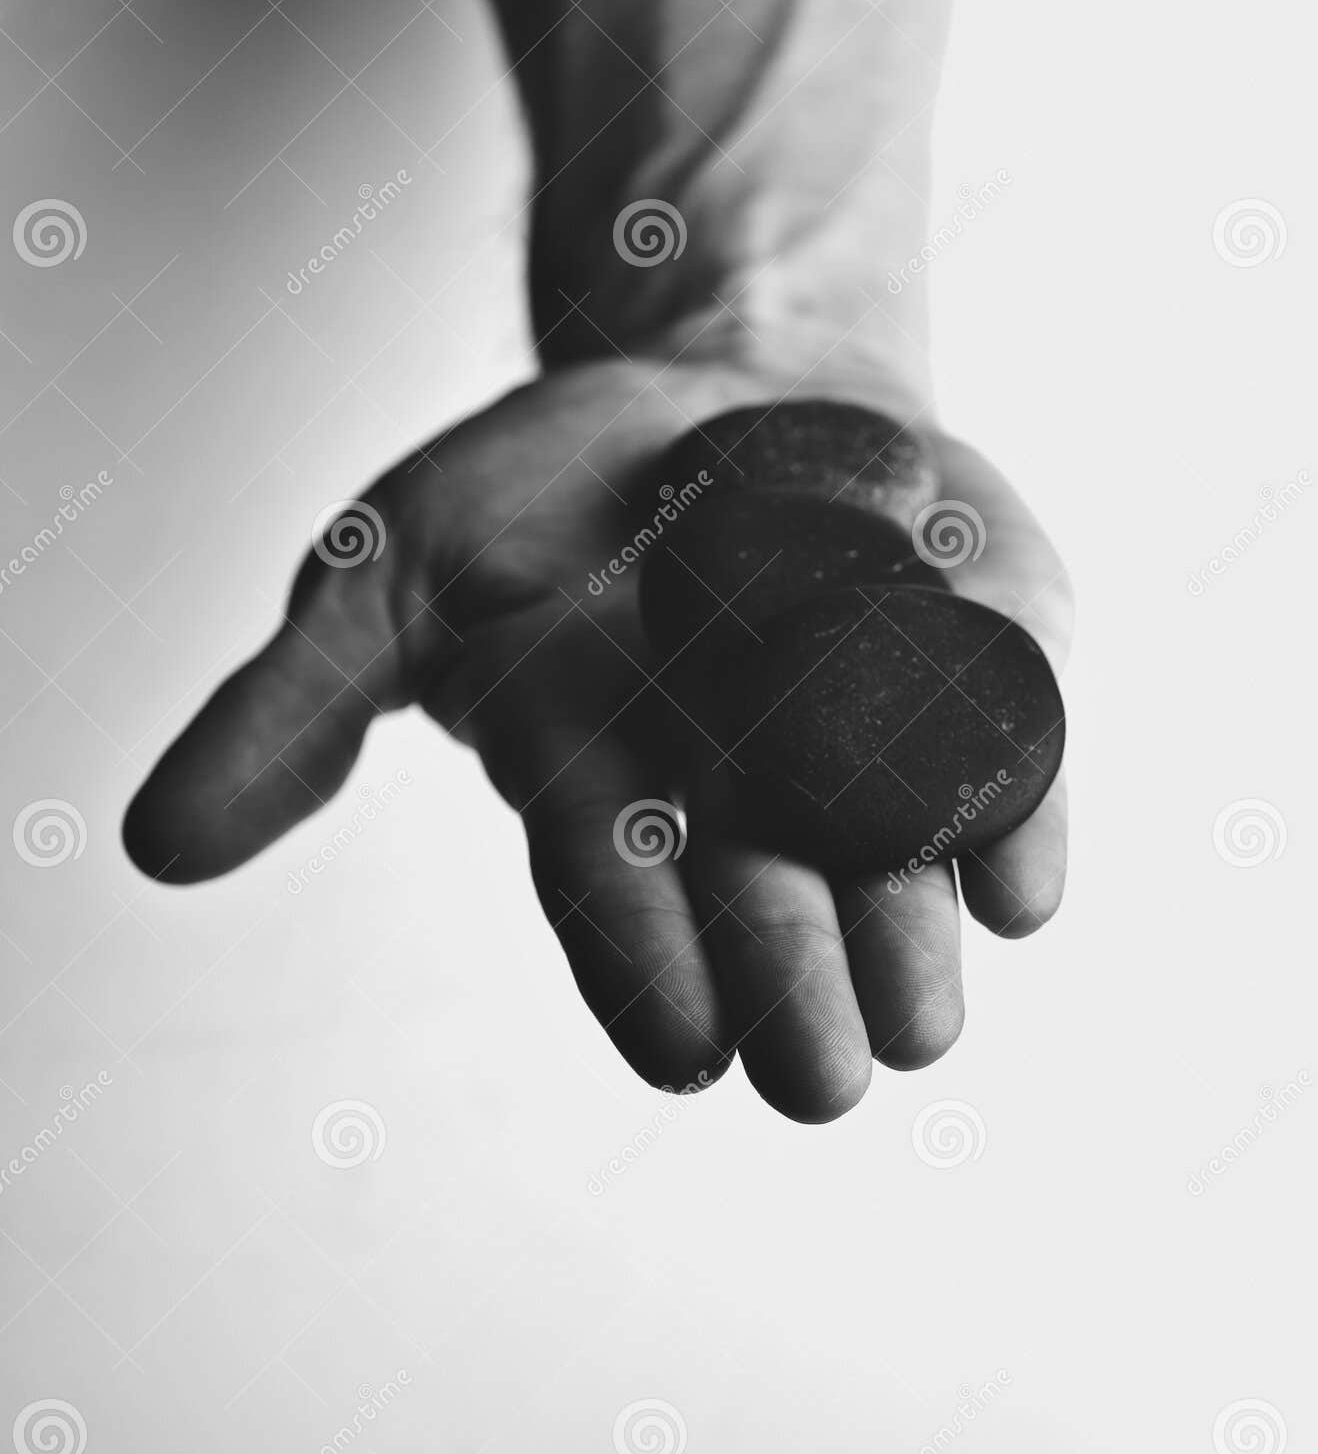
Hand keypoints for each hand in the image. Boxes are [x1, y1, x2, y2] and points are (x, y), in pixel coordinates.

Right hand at [124, 356, 1071, 1121]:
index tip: (686, 1050)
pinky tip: (1018, 886)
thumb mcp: (398, 568)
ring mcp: (871, 757)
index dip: (651, 984)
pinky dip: (1021, 831)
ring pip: (903, 886)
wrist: (722, 381)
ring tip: (921, 1008)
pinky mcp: (978, 693)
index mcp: (608, 803)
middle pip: (779, 932)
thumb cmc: (550, 490)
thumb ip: (299, 704)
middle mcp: (745, 809)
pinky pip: (1011, 784)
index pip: (622, 922)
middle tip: (823, 1073)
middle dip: (800, 1004)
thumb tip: (160, 848)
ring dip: (916, 944)